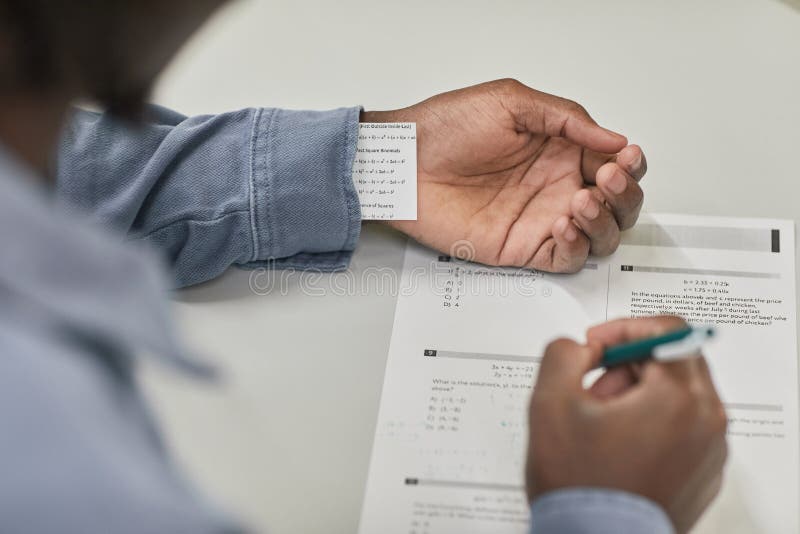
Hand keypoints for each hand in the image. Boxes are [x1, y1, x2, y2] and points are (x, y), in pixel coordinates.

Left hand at [362, 79, 645, 271]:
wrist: (405, 164)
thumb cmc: (445, 128)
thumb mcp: (511, 102)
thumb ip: (567, 118)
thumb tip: (614, 139)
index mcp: (559, 149)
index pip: (614, 162)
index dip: (630, 163)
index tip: (625, 157)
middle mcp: (556, 185)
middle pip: (618, 202)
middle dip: (626, 193)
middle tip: (608, 179)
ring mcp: (541, 218)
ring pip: (601, 234)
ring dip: (606, 221)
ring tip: (583, 200)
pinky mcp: (522, 247)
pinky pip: (567, 258)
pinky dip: (577, 246)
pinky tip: (565, 224)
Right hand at [527, 316, 727, 532]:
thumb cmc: (581, 488)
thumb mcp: (551, 404)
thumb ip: (562, 354)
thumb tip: (580, 347)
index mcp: (679, 399)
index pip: (667, 330)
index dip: (623, 328)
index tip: (598, 345)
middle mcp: (707, 422)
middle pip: (673, 362)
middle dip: (627, 365)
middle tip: (592, 387)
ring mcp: (709, 452)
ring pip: (678, 396)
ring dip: (637, 394)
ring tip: (598, 423)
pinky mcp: (703, 474)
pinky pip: (683, 428)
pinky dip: (651, 423)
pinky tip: (615, 446)